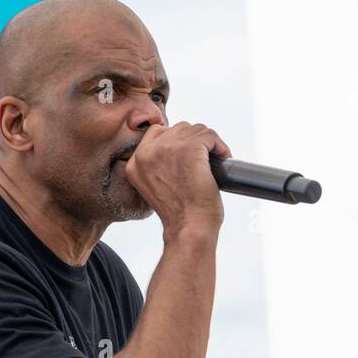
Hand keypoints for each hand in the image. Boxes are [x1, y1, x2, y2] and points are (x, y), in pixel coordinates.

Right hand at [123, 121, 231, 237]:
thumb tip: (177, 146)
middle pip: (178, 129)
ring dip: (208, 144)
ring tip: (211, 163)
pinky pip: (210, 135)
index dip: (177, 142)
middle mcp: (147, 153)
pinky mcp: (190, 149)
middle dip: (194, 143)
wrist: (189, 229)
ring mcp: (168, 149)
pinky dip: (220, 146)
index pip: (156, 132)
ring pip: (196, 130)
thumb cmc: (179, 214)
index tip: (188, 156)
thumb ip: (157, 163)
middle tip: (202, 163)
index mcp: (135, 163)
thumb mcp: (155, 186)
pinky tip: (222, 158)